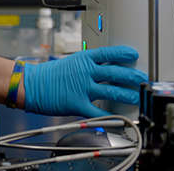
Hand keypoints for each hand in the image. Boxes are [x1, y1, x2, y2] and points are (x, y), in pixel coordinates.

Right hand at [22, 46, 147, 117]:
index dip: (123, 53)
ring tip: (135, 98)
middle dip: (131, 76)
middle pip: (114, 72)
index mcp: (83, 59)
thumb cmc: (50, 74)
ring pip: (110, 91)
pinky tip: (118, 119)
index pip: (108, 53)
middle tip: (141, 78)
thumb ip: (88, 66)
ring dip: (126, 95)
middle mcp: (85, 72)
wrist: (32, 85)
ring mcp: (83, 88)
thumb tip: (105, 69)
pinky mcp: (78, 104)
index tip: (134, 54)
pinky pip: (98, 112)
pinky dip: (109, 116)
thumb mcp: (71, 62)